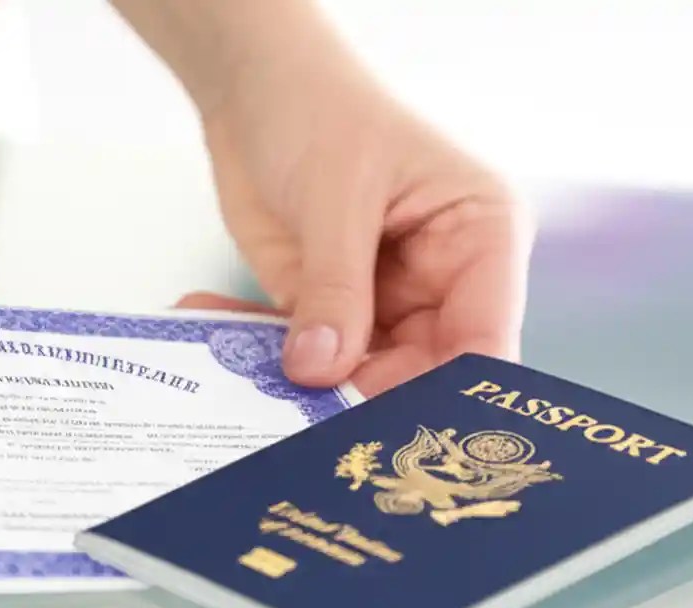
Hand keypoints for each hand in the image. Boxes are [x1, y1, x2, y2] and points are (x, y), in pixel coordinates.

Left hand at [113, 0, 532, 397]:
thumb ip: (334, 288)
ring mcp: (384, 301)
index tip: (392, 430)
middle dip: (363, 402)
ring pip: (359, 377)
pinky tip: (208, 324)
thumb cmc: (321, 111)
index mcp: (481, 239)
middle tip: (303, 428)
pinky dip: (257, 355)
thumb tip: (321, 372)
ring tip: (245, 392)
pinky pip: (304, 356)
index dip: (447, 394)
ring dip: (301, 388)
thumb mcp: (335, 196)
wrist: (255, 91)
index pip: (484, 339)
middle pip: (421, 373)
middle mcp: (443, 280)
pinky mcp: (328, 311)